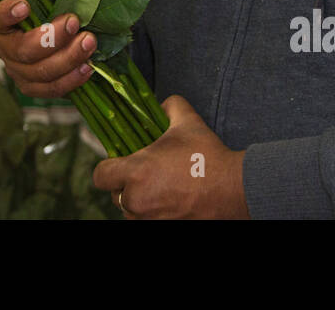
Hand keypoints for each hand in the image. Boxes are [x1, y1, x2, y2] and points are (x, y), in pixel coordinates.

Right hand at [0, 0, 95, 98]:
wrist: (73, 27)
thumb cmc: (59, 2)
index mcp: (2, 19)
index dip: (3, 14)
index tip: (24, 6)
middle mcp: (5, 47)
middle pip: (21, 49)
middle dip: (50, 38)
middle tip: (73, 21)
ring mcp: (18, 70)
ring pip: (39, 72)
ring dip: (67, 58)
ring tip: (89, 42)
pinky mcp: (35, 87)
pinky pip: (51, 89)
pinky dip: (71, 79)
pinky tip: (87, 66)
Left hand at [92, 95, 249, 219]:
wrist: (234, 189)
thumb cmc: (208, 156)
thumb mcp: (188, 121)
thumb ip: (169, 106)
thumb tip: (160, 104)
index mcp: (136, 172)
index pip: (101, 176)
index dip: (109, 168)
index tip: (122, 162)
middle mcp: (138, 201)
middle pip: (116, 195)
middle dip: (127, 184)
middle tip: (146, 173)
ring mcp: (150, 219)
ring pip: (132, 211)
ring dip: (140, 201)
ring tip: (160, 187)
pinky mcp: (164, 229)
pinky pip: (148, 220)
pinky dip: (154, 212)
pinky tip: (170, 198)